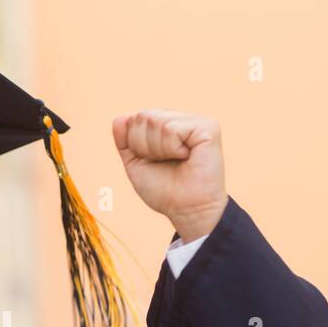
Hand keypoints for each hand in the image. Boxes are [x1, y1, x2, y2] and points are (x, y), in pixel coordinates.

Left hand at [112, 110, 227, 241]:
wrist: (186, 210)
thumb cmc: (165, 190)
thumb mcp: (136, 164)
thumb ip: (125, 141)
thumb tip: (120, 118)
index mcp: (167, 124)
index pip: (135, 119)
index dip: (135, 144)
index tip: (153, 162)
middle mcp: (182, 118)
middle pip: (143, 116)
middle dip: (145, 146)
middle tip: (165, 162)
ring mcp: (196, 121)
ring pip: (156, 121)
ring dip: (159, 149)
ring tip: (177, 161)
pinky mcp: (208, 127)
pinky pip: (172, 129)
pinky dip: (172, 149)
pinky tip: (186, 157)